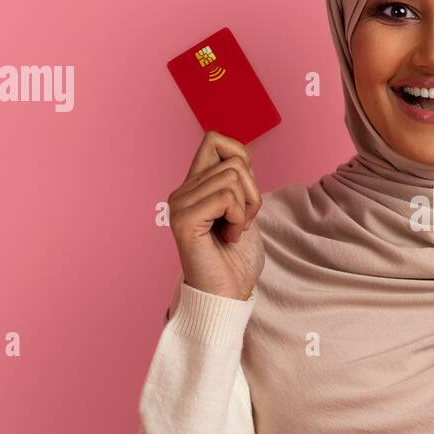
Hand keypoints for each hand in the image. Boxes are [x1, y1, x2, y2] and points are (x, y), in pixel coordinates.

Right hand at [168, 130, 264, 300]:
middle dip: (252, 193)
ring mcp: (180, 204)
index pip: (215, 139)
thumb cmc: (237, 259)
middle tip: (242, 222)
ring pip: (233, 177)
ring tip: (235, 231)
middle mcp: (183, 191)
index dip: (241, 158)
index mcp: (195, 186)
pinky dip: (239, 218)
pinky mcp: (184, 220)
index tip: (244, 195)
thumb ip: (239, 181)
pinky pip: (226, 197)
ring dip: (247, 208)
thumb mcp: (244, 209)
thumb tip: (242, 154)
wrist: (229, 294)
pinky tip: (229, 237)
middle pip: (233, 160)